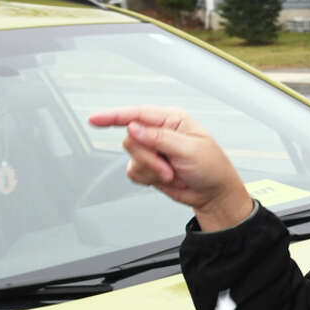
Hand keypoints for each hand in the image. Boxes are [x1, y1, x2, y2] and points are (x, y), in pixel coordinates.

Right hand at [88, 106, 251, 229]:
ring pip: (132, 156)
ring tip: (171, 174)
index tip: (95, 120)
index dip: (114, 116)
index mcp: (172, 119)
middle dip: (148, 157)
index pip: (137, 113)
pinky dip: (148, 178)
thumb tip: (134, 127)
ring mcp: (153, 150)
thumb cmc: (211, 168)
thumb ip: (159, 138)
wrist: (213, 195)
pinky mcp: (148, 167)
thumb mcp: (189, 150)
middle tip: (168, 167)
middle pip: (132, 138)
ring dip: (151, 170)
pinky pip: (134, 172)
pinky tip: (164, 178)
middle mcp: (159, 132)